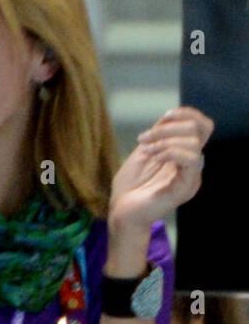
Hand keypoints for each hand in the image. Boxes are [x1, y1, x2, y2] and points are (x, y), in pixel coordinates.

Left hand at [109, 106, 212, 232]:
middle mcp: (192, 164)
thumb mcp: (144, 151)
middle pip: (198, 129)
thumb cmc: (131, 184)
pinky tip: (154, 156)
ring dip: (165, 140)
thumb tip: (170, 116)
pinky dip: (170, 151)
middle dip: (168, 127)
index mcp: (183, 155)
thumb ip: (159, 135)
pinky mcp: (186, 187)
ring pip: (193, 143)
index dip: (187, 114)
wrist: (121, 209)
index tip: (164, 116)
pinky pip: (191, 160)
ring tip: (146, 150)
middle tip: (144, 139)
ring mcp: (191, 176)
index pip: (202, 126)